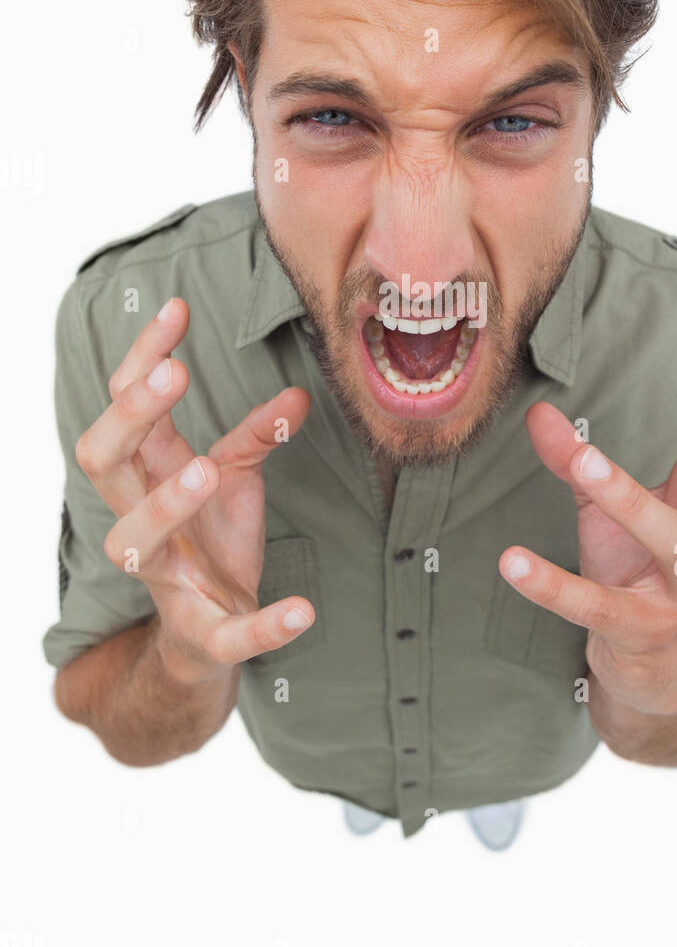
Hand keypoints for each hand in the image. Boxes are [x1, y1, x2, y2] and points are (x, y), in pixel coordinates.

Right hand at [74, 297, 312, 681]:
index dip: (141, 359)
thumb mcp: (236, 475)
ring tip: (209, 468)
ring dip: (166, 506)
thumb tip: (299, 389)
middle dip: (131, 417)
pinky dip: (263, 626)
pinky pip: (225, 636)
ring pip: (134, 542)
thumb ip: (259, 432)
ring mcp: (166, 578)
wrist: (205, 634)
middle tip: (174, 375)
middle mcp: (140, 521)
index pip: (123, 407)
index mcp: (147, 475)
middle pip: (103, 462)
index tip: (176, 310)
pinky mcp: (203, 633)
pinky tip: (303, 611)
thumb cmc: (209, 538)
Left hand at [498, 303, 676, 714]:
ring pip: (666, 535)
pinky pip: (595, 607)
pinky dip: (553, 586)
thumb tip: (535, 411)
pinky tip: (511, 562)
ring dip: (625, 495)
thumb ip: (579, 459)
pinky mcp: (640, 630)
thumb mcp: (611, 510)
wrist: (651, 674)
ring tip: (581, 461)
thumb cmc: (640, 573)